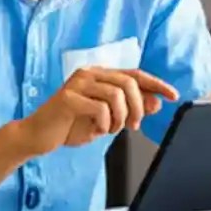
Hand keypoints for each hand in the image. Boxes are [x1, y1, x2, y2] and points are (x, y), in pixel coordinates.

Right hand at [17, 67, 178, 156]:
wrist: (37, 136)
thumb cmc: (70, 125)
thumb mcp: (107, 119)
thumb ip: (129, 109)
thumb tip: (156, 103)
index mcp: (100, 75)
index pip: (135, 74)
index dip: (156, 84)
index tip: (173, 95)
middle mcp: (89, 74)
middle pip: (129, 83)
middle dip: (138, 106)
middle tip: (134, 125)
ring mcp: (77, 84)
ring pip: (116, 94)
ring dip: (120, 117)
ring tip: (110, 129)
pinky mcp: (68, 98)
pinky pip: (99, 108)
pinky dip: (103, 123)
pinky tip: (96, 130)